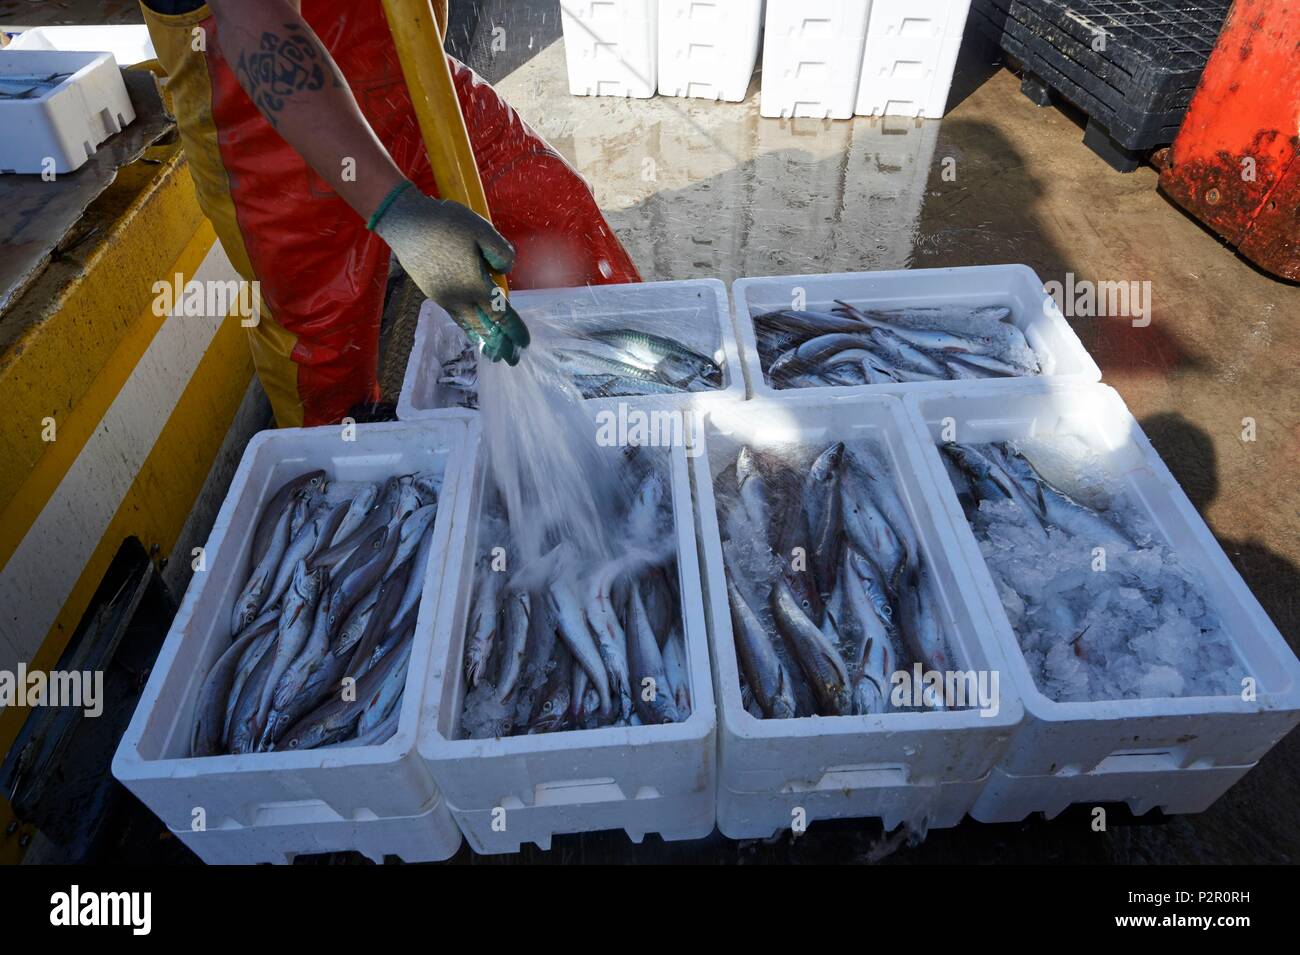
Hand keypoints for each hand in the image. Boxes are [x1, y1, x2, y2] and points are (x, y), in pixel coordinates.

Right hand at [370, 181, 529, 363]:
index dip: (513, 329)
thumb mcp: (482, 231)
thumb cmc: (445, 224)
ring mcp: (444, 297)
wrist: (405, 223)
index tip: (524, 343)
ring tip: (492, 352)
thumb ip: (501, 252)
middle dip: (500, 344)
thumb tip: (505, 270)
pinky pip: (456, 317)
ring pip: (468, 325)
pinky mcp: (433, 292)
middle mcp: (459, 298)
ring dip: (483, 340)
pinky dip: (467, 328)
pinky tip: (470, 329)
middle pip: (484, 328)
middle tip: (511, 359)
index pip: (500, 314)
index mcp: (475, 285)